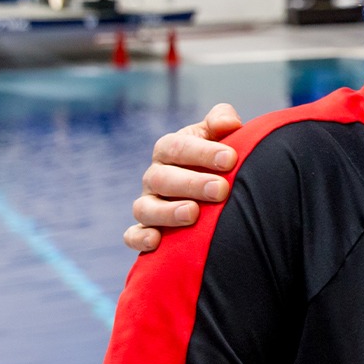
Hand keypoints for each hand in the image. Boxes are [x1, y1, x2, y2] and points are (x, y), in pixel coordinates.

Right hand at [123, 103, 244, 252]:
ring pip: (145, 208)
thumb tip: (229, 123)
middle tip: (220, 189)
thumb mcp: (219, 136)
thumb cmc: (218, 159)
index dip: (203, 152)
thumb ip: (222, 121)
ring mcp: (148, 203)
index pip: (178, 146)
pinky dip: (140, 238)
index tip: (230, 159)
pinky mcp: (146, 230)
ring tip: (193, 213)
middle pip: (162, 178)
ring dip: (167, 212)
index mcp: (170, 150)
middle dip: (192, 183)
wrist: (216, 191)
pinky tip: (156, 241)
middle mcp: (155, 176)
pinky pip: (132, 236)